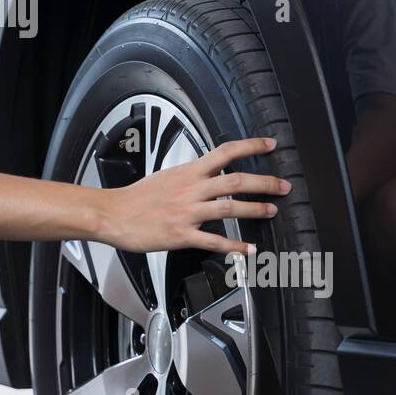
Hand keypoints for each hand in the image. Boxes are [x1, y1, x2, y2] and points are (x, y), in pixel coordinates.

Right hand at [96, 137, 288, 254]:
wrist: (112, 214)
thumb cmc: (135, 198)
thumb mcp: (165, 176)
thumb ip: (189, 176)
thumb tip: (207, 174)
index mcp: (187, 173)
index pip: (225, 152)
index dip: (250, 146)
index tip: (269, 144)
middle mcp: (190, 190)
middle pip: (235, 181)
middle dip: (264, 182)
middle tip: (283, 185)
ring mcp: (187, 213)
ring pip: (230, 209)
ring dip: (256, 210)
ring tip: (272, 211)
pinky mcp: (181, 234)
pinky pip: (214, 240)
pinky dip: (235, 246)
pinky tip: (248, 249)